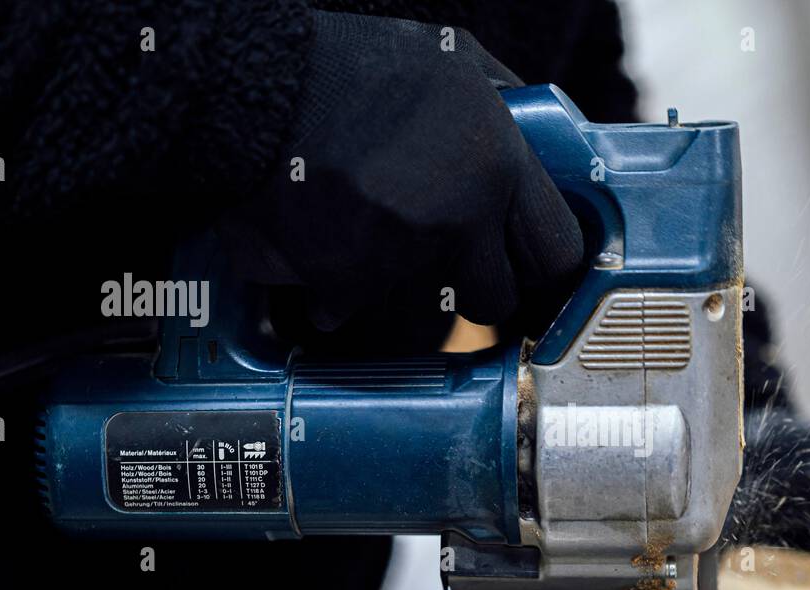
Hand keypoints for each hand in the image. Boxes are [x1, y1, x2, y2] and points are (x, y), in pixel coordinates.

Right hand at [221, 12, 583, 332]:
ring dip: (396, 283)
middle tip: (443, 259)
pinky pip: (349, 310)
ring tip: (365, 229)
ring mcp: (406, 256)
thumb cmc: (349, 64)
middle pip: (496, 299)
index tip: (518, 264)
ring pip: (421, 307)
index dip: (535, 262)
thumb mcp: (454, 60)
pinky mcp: (349, 285)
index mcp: (498, 163)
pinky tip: (318, 242)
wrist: (254, 84)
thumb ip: (505, 107)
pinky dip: (331, 289)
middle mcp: (462, 217)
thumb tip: (537, 137)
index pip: (555, 251)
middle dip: (473, 286)